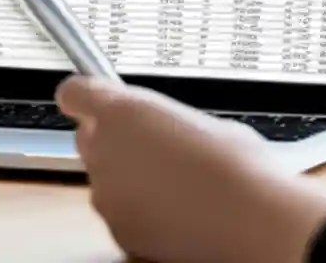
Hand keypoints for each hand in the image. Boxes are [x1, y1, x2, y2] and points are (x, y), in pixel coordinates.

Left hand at [57, 76, 325, 262]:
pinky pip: (121, 213)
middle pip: (90, 139)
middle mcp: (103, 152)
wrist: (250, 222)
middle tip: (156, 148)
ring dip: (130, 180)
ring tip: (178, 186)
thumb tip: (160, 129)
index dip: (86, 97)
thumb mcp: (201, 122)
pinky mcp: (119, 232)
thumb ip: (162, 121)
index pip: (74, 93)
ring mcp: (107, 196)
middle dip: (115, 143)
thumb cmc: (237, 167)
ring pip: (106, 179)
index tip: (94, 100)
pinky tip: (177, 211)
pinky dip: (140, 212)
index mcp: (120, 112)